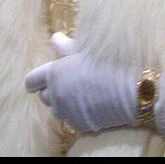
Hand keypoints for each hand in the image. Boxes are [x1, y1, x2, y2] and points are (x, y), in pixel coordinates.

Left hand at [24, 32, 140, 134]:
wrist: (133, 88)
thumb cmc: (109, 62)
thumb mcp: (86, 50)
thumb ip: (65, 47)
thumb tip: (55, 38)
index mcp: (53, 74)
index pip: (32, 80)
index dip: (35, 81)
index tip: (36, 83)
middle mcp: (56, 95)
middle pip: (44, 96)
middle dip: (51, 91)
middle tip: (65, 84)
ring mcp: (68, 112)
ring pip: (57, 110)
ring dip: (63, 104)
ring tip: (79, 96)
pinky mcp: (80, 125)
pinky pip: (73, 121)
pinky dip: (77, 115)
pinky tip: (91, 107)